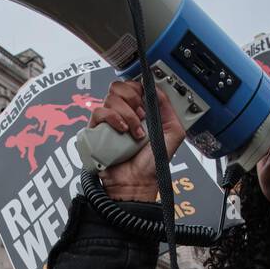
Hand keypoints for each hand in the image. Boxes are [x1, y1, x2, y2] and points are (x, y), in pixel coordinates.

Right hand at [90, 80, 186, 200]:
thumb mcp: (172, 133)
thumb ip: (168, 108)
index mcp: (139, 111)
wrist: (137, 183)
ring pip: (110, 97)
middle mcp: (123, 113)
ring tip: (134, 131)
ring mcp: (109, 121)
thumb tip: (156, 89)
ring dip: (127, 113)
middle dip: (133, 98)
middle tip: (141, 117)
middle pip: (119, 86)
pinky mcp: (97, 130)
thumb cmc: (152, 164)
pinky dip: (113, 118)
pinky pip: (99, 111)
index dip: (140, 89)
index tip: (147, 104)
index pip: (134, 85)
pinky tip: (122, 130)